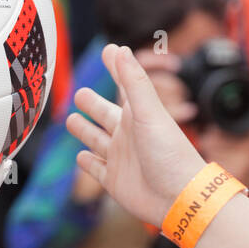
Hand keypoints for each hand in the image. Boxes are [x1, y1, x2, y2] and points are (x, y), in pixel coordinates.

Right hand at [66, 44, 204, 227]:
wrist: (177, 198)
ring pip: (96, 140)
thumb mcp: (150, 113)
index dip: (115, 68)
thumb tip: (119, 49)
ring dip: (84, 130)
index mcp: (137, 116)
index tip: (109, 50)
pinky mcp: (114, 181)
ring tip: (71, 120)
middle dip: (92, 104)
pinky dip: (87, 163)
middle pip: (104, 115)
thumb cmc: (169, 154)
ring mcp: (120, 158)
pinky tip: (80, 157)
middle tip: (79, 94)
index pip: (124, 86)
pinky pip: (96, 169)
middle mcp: (127, 135)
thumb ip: (133, 82)